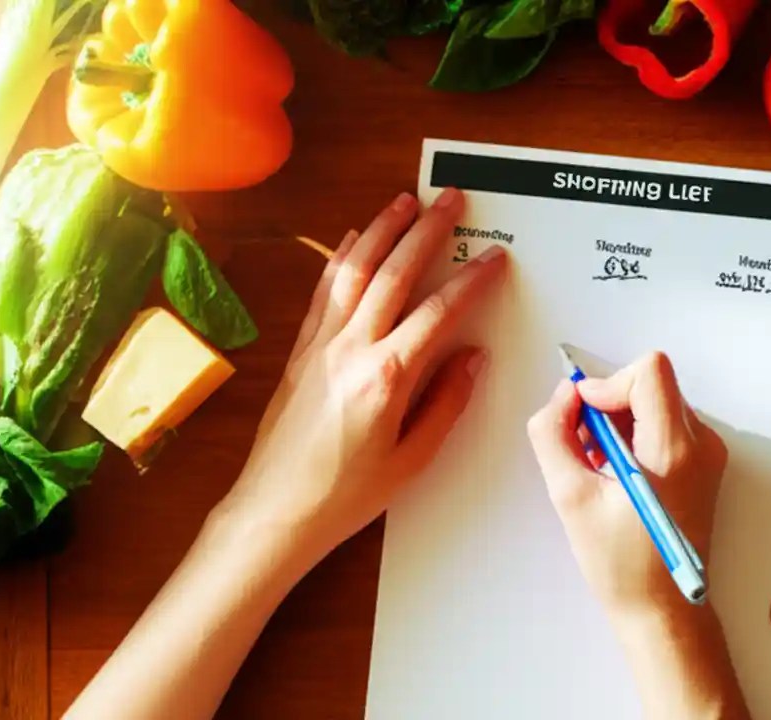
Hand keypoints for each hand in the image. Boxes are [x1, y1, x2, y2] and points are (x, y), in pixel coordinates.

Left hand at [222, 188, 507, 555]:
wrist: (276, 510)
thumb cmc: (346, 495)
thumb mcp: (412, 458)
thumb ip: (446, 402)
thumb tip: (472, 356)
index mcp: (386, 377)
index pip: (439, 312)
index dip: (471, 280)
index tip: (494, 258)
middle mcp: (350, 349)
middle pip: (395, 273)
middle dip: (427, 230)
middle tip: (451, 199)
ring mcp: (320, 344)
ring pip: (355, 270)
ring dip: (381, 229)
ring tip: (405, 201)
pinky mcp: (299, 350)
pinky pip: (323, 291)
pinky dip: (340, 259)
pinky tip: (352, 239)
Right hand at [527, 352, 727, 621]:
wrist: (662, 609)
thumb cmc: (620, 564)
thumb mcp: (570, 497)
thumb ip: (554, 434)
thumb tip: (563, 396)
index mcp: (675, 449)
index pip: (648, 371)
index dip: (606, 384)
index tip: (583, 417)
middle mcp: (702, 443)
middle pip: (650, 385)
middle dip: (608, 406)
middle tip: (586, 449)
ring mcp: (708, 454)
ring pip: (655, 403)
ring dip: (619, 423)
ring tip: (600, 469)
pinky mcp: (703, 465)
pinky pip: (664, 426)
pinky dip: (635, 438)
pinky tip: (619, 477)